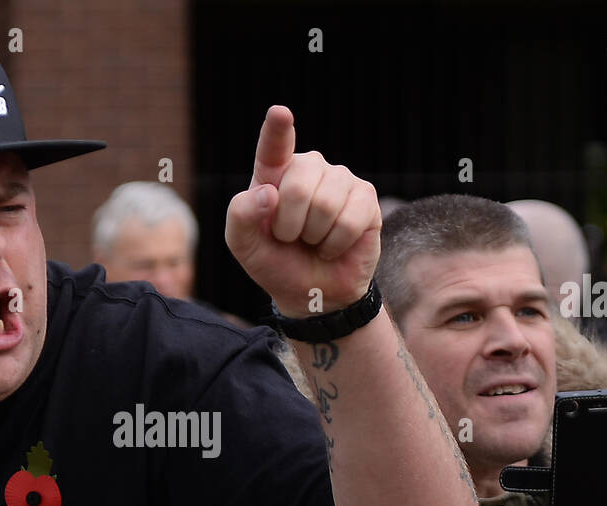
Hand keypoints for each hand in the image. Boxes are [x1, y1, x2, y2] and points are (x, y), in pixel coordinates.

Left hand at [224, 106, 380, 318]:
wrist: (311, 292)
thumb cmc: (276, 261)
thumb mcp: (244, 245)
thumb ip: (240, 217)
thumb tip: (268, 194)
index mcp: (274, 172)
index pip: (274, 146)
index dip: (278, 129)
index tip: (280, 113)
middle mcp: (308, 168)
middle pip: (299, 185)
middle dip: (290, 224)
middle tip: (291, 238)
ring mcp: (340, 179)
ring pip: (326, 204)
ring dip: (314, 236)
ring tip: (312, 241)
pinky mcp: (366, 197)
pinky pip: (350, 220)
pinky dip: (336, 244)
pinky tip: (332, 245)